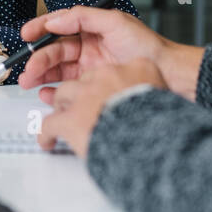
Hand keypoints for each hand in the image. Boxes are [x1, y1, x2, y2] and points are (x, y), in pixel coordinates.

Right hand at [16, 6, 203, 99]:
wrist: (168, 75)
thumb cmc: (148, 48)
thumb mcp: (116, 22)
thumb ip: (84, 17)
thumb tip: (57, 19)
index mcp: (91, 28)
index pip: (59, 26)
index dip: (41, 29)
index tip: (27, 34)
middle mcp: (87, 46)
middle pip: (54, 50)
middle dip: (38, 58)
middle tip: (28, 69)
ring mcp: (88, 67)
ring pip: (56, 70)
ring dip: (41, 75)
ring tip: (30, 81)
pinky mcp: (92, 85)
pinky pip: (67, 88)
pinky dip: (53, 91)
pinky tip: (46, 93)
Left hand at [36, 58, 167, 156]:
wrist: (155, 142)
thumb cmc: (161, 125)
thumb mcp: (165, 95)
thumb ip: (150, 89)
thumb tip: (148, 100)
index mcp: (134, 68)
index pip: (112, 69)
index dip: (105, 84)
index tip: (104, 94)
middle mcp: (106, 76)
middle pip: (84, 80)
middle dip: (79, 95)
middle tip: (79, 110)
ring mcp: (86, 95)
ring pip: (62, 95)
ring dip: (60, 109)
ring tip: (59, 123)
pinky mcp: (70, 117)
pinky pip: (50, 123)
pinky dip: (46, 133)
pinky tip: (48, 141)